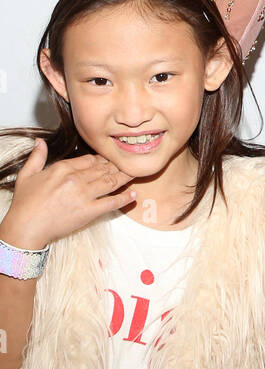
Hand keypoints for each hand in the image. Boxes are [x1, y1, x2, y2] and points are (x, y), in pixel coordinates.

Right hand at [1, 139, 135, 249]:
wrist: (26, 227)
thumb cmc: (25, 204)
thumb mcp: (27, 175)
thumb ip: (36, 156)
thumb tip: (39, 141)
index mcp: (63, 168)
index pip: (90, 159)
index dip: (101, 159)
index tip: (107, 160)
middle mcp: (76, 179)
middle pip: (103, 168)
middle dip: (116, 166)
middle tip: (127, 164)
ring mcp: (84, 195)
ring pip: (110, 181)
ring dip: (124, 177)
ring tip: (135, 173)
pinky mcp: (89, 211)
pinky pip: (112, 202)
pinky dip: (124, 198)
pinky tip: (133, 195)